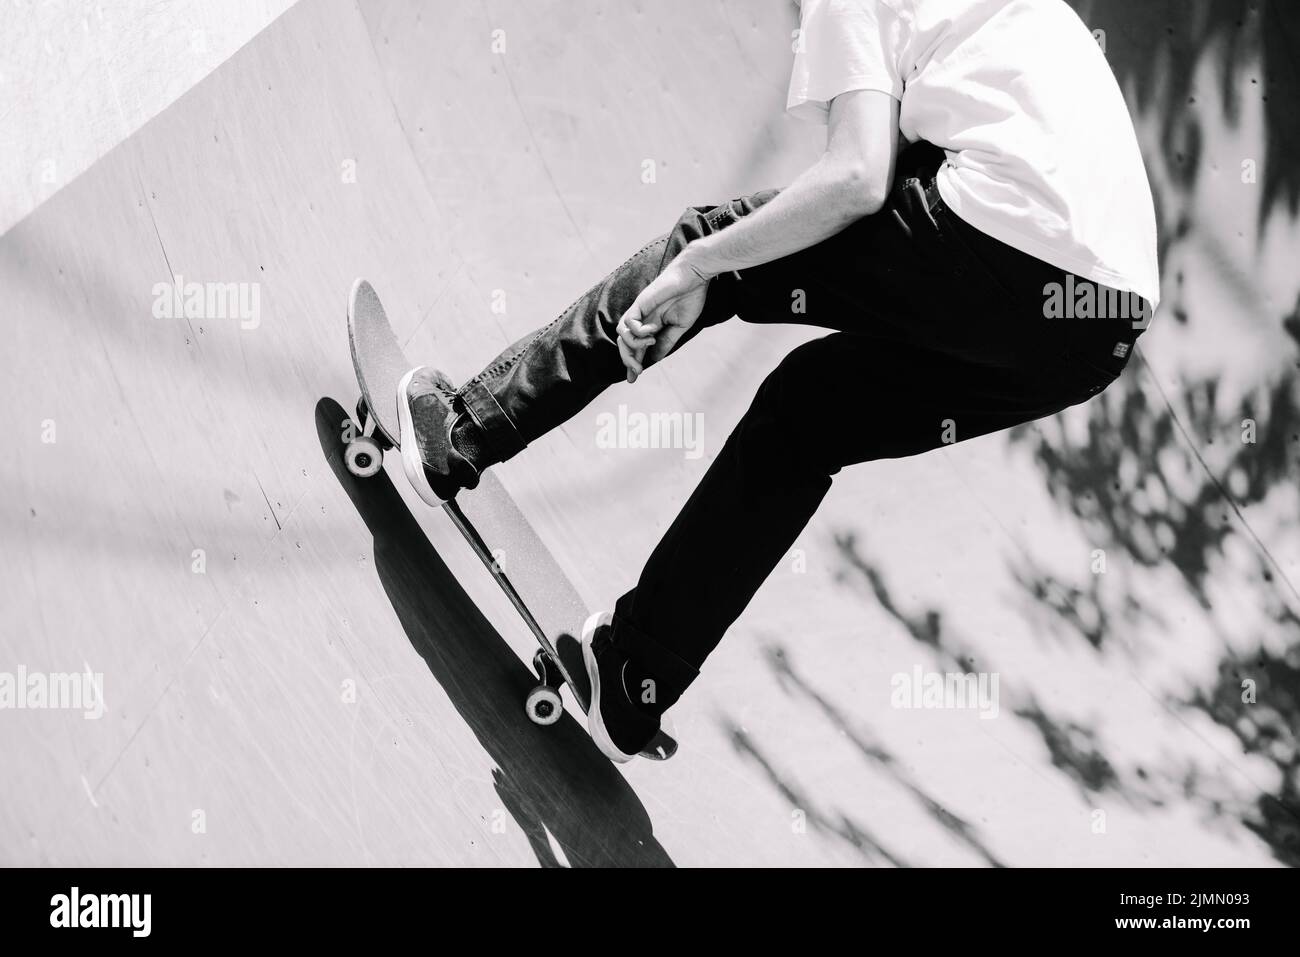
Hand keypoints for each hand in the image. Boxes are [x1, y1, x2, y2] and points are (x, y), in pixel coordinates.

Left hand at [616, 256, 711, 382]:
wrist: (695, 278)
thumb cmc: (689, 298)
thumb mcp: (679, 327)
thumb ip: (666, 342)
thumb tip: (654, 359)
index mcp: (651, 325)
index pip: (636, 347)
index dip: (632, 363)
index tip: (633, 379)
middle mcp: (642, 319)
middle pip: (624, 343)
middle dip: (628, 360)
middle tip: (637, 372)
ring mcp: (640, 310)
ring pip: (622, 334)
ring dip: (633, 345)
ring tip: (650, 343)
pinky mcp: (641, 303)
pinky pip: (629, 322)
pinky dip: (639, 332)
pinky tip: (652, 331)